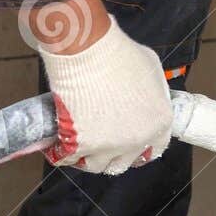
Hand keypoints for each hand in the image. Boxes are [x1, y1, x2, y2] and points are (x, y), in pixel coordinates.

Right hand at [38, 17, 172, 174]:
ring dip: (85, 157)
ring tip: (76, 144)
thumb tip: (145, 96)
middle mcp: (137, 140)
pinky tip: (55, 145)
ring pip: (95, 165)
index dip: (139, 149)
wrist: (89, 49)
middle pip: (122, 163)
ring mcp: (109, 145)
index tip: (128, 146)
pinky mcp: (81, 144)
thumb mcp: (152, 70)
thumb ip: (153, 92)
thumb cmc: (119, 53)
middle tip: (98, 144)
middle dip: (111, 156)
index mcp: (160, 123)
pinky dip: (59, 153)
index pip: (154, 149)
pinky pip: (67, 158)